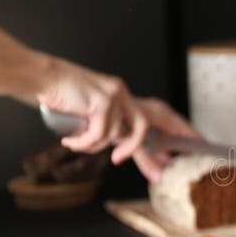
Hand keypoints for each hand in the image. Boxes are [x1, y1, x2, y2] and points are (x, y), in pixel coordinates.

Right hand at [36, 56, 199, 181]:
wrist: (40, 78)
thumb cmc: (63, 99)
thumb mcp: (93, 121)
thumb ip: (113, 136)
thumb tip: (124, 158)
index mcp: (125, 97)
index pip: (159, 110)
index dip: (177, 125)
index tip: (195, 140)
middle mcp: (125, 94)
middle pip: (157, 115)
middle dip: (174, 133)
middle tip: (178, 157)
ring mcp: (116, 95)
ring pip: (123, 133)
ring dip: (105, 146)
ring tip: (87, 147)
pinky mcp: (103, 100)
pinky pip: (101, 133)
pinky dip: (86, 143)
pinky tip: (71, 141)